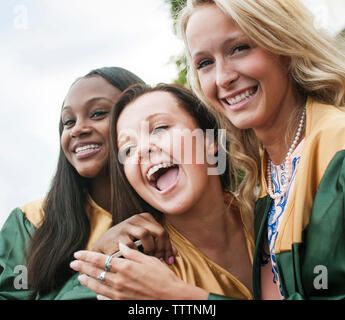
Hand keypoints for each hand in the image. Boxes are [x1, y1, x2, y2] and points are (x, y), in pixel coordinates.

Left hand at [70, 244, 208, 299]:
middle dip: (82, 267)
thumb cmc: (163, 277)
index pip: (100, 260)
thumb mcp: (150, 260)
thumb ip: (133, 253)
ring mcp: (120, 294)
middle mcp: (119, 281)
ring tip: (79, 277)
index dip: (87, 256)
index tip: (77, 253)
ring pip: (97, 286)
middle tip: (72, 264)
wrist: (172, 298)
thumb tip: (122, 245)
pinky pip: (106, 299)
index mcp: (125, 267)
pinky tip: (95, 293)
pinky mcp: (123, 303)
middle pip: (96, 272)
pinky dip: (99, 295)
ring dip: (87, 281)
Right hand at [91, 212, 176, 264]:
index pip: (163, 231)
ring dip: (151, 249)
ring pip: (146, 234)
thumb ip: (160, 245)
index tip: (170, 260)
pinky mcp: (118, 236)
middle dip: (163, 248)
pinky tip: (138, 261)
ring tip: (149, 258)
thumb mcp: (144, 242)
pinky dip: (138, 254)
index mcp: (145, 218)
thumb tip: (176, 253)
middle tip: (162, 260)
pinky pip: (133, 245)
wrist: (102, 248)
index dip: (168, 247)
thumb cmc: (127, 245)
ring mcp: (127, 226)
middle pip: (159, 231)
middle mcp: (136, 219)